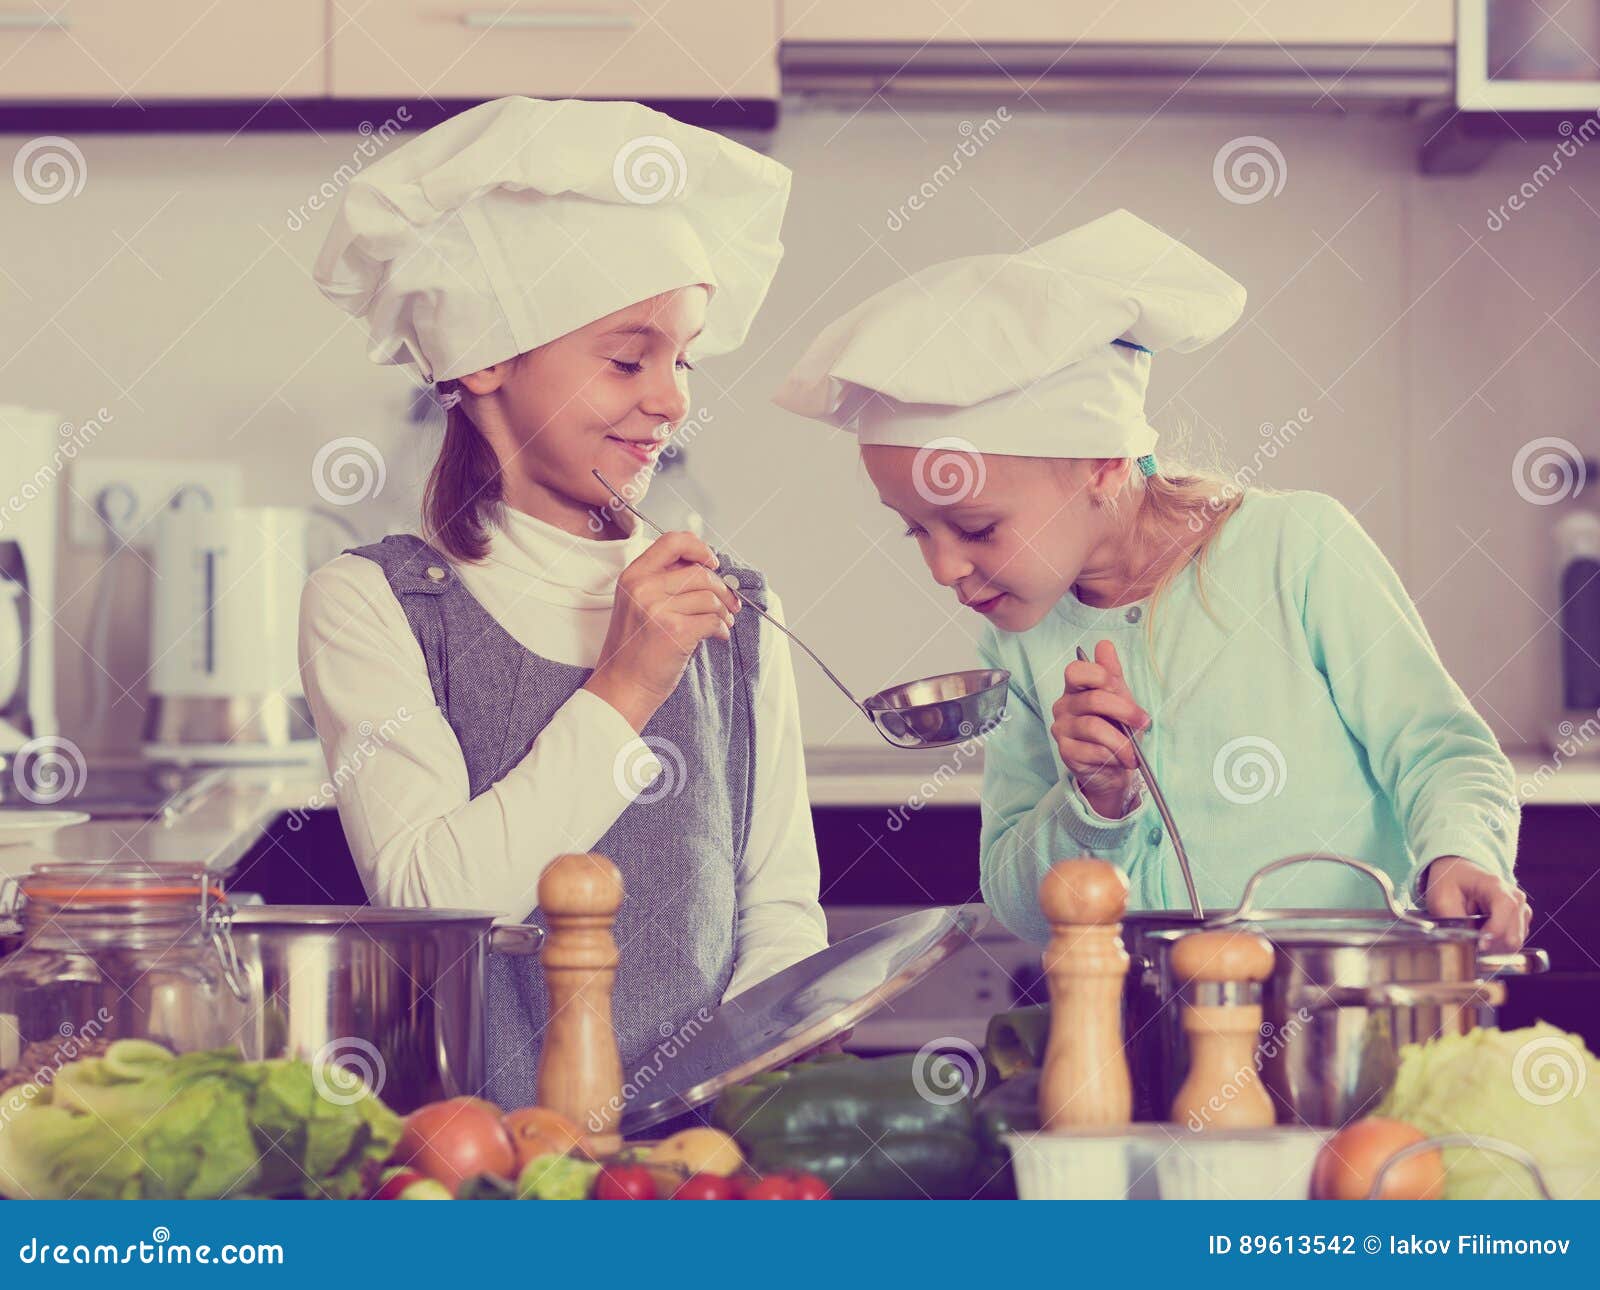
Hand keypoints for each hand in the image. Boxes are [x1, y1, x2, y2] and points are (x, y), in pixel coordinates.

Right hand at [583, 530, 739, 731]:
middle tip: (730, 603)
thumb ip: (665, 581)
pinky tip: (717, 636)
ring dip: (724, 611)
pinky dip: (722, 628)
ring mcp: (657, 609)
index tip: (712, 562)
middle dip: (722, 589)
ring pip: (710, 597)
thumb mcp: (638, 603)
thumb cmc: (634, 649)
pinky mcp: (675, 631)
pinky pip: (713, 620)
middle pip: (699, 572)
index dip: (699, 547)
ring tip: (723, 623)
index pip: (672, 541)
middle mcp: (643, 588)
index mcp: (633, 576)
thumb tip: (709, 569)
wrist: (623, 686)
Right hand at [1052, 639, 1149, 817]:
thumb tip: (1104, 645)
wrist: (1113, 767)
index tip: (1120, 690)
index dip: (1101, 677)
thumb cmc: (1116, 729)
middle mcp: (1063, 706)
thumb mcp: (1119, 698)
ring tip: (1133, 751)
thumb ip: (1112, 673)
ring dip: (1121, 740)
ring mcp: (1062, 729)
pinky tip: (1121, 760)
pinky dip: (1113, 755)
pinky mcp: (1066, 752)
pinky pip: (1092, 750)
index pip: (1076, 671)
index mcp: (1075, 688)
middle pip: (1093, 700)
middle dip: (1125, 711)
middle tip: (1143, 723)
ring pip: (1093, 727)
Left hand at [1421, 856, 1530, 952]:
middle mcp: (1514, 897)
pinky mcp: (1520, 922)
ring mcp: (1520, 910)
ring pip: (1515, 942)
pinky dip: (1497, 947)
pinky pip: (1512, 944)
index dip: (1496, 930)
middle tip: (1471, 948)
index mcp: (1494, 885)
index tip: (1480, 945)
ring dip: (1494, 948)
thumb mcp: (1442, 899)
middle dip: (1493, 946)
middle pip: (1515, 932)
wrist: (1458, 875)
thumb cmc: (1450, 884)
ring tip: (1474, 939)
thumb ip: (1453, 921)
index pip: (1506, 907)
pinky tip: (1482, 939)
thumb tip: (1461, 944)